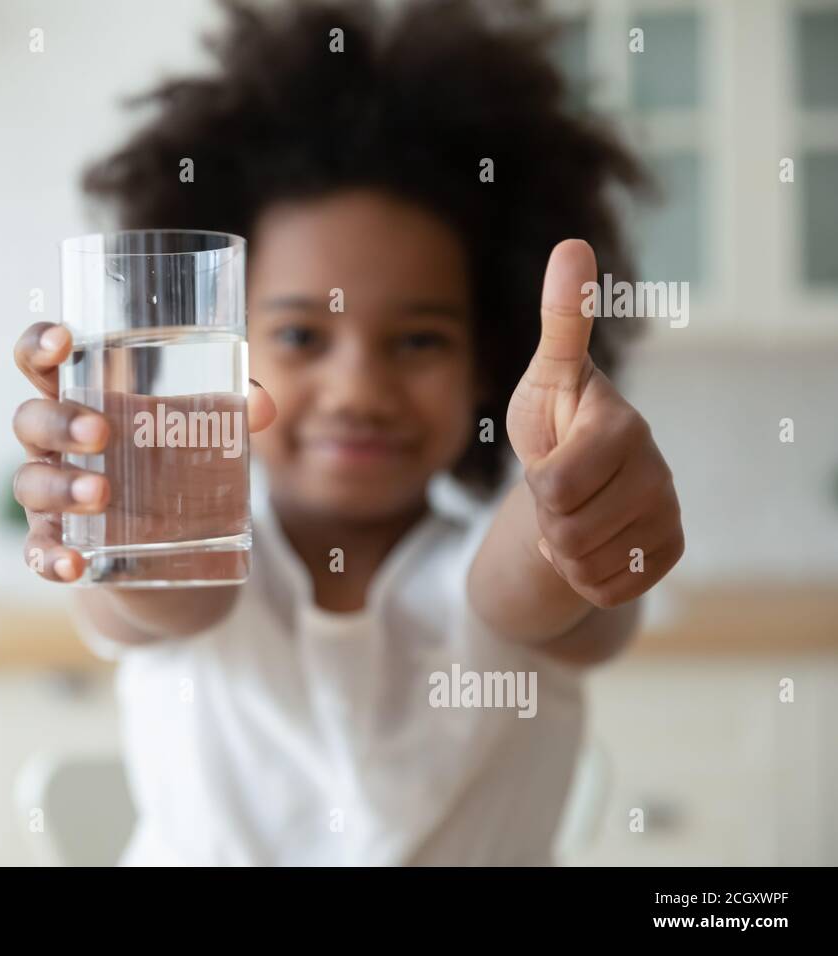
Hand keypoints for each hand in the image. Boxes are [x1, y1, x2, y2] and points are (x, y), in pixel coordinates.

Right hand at [11, 322, 275, 582]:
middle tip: (100, 433)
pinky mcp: (57, 545)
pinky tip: (73, 563)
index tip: (63, 340)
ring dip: (61, 486)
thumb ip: (226, 413)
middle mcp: (52, 445)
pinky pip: (38, 551)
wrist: (171, 549)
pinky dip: (50, 558)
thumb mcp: (196, 434)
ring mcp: (49, 497)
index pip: (40, 363)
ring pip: (30, 483)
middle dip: (60, 423)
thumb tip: (260, 405)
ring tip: (101, 493)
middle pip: (31, 420)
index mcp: (79, 400)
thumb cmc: (170, 466)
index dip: (40, 345)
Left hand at [506, 240, 683, 608]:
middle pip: (568, 533)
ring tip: (570, 512)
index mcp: (622, 427)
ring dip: (563, 548)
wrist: (573, 474)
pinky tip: (592, 539)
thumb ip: (562, 320)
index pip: (553, 487)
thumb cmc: (555, 416)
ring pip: (586, 565)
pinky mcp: (669, 549)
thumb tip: (572, 243)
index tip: (547, 458)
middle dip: (547, 519)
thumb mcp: (546, 374)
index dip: (536, 483)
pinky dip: (586, 575)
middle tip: (556, 491)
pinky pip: (607, 589)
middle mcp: (657, 470)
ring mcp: (668, 512)